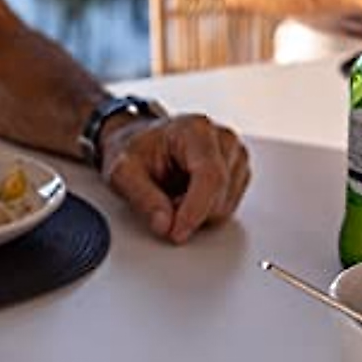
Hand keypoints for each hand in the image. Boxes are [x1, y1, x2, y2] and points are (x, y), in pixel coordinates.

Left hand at [100, 114, 250, 243]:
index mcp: (195, 130)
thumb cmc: (137, 151)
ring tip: (172, 195)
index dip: (195, 210)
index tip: (177, 232)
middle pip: (219, 197)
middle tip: (160, 203)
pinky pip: (227, 209)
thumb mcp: (122, 171)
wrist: (143, 144)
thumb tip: (164, 225)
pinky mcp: (239, 174)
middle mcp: (223, 139)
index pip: (209, 176)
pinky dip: (204, 212)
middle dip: (187, 213)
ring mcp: (235, 157)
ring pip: (225, 208)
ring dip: (195, 214)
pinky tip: (186, 196)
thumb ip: (142, 197)